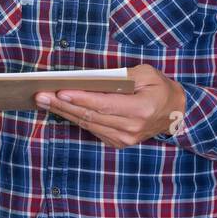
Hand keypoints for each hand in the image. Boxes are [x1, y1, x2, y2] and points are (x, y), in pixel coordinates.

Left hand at [35, 64, 186, 148]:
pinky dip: (74, 118)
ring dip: (63, 112)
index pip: (104, 105)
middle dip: (62, 105)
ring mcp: (124, 138)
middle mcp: (131, 128)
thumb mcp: (147, 75)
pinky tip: (58, 108)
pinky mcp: (117, 142)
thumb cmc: (160, 89)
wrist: (176, 114)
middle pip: (90, 116)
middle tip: (40, 95)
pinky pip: (91, 128)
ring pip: (87, 124)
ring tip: (43, 100)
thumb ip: (122, 76)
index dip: (81, 99)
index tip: (60, 91)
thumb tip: (91, 79)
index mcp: (141, 109)